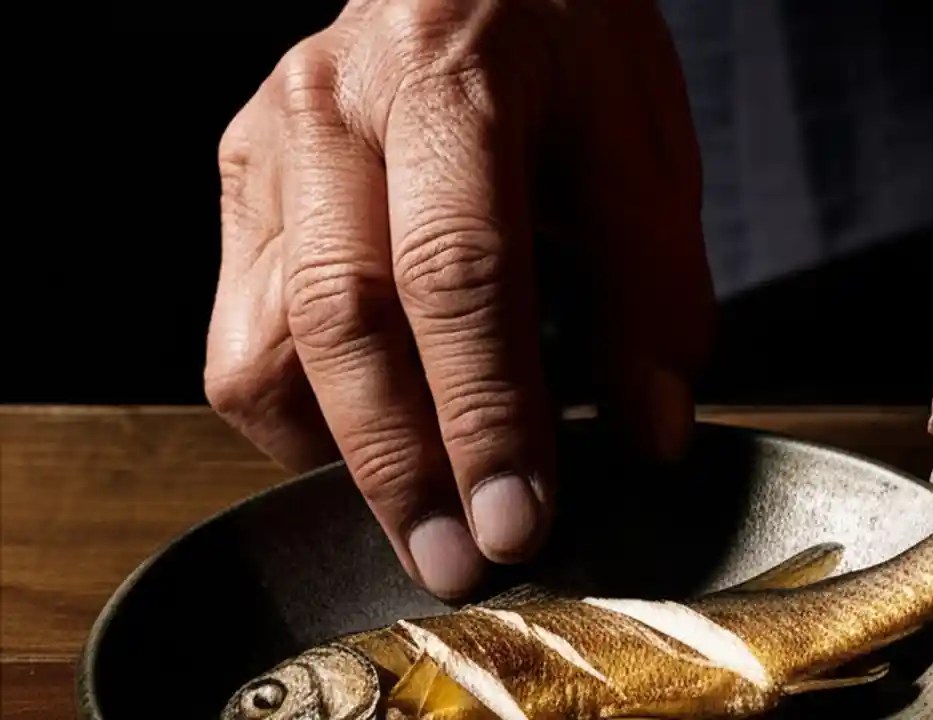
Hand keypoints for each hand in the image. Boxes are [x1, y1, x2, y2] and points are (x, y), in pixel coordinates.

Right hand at [205, 0, 713, 598]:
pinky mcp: (241, 181)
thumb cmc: (568, 40)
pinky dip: (300, 409)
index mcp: (450, 81)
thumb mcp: (642, 146)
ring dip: (336, 450)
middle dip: (399, 469)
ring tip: (418, 499)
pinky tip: (371, 426)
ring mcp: (269, 146)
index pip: (456, 276)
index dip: (486, 416)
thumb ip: (654, 292)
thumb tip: (650, 435)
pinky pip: (238, 332)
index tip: (519, 521)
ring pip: (257, 346)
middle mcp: (333, 111)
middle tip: (458, 562)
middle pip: (340, 325)